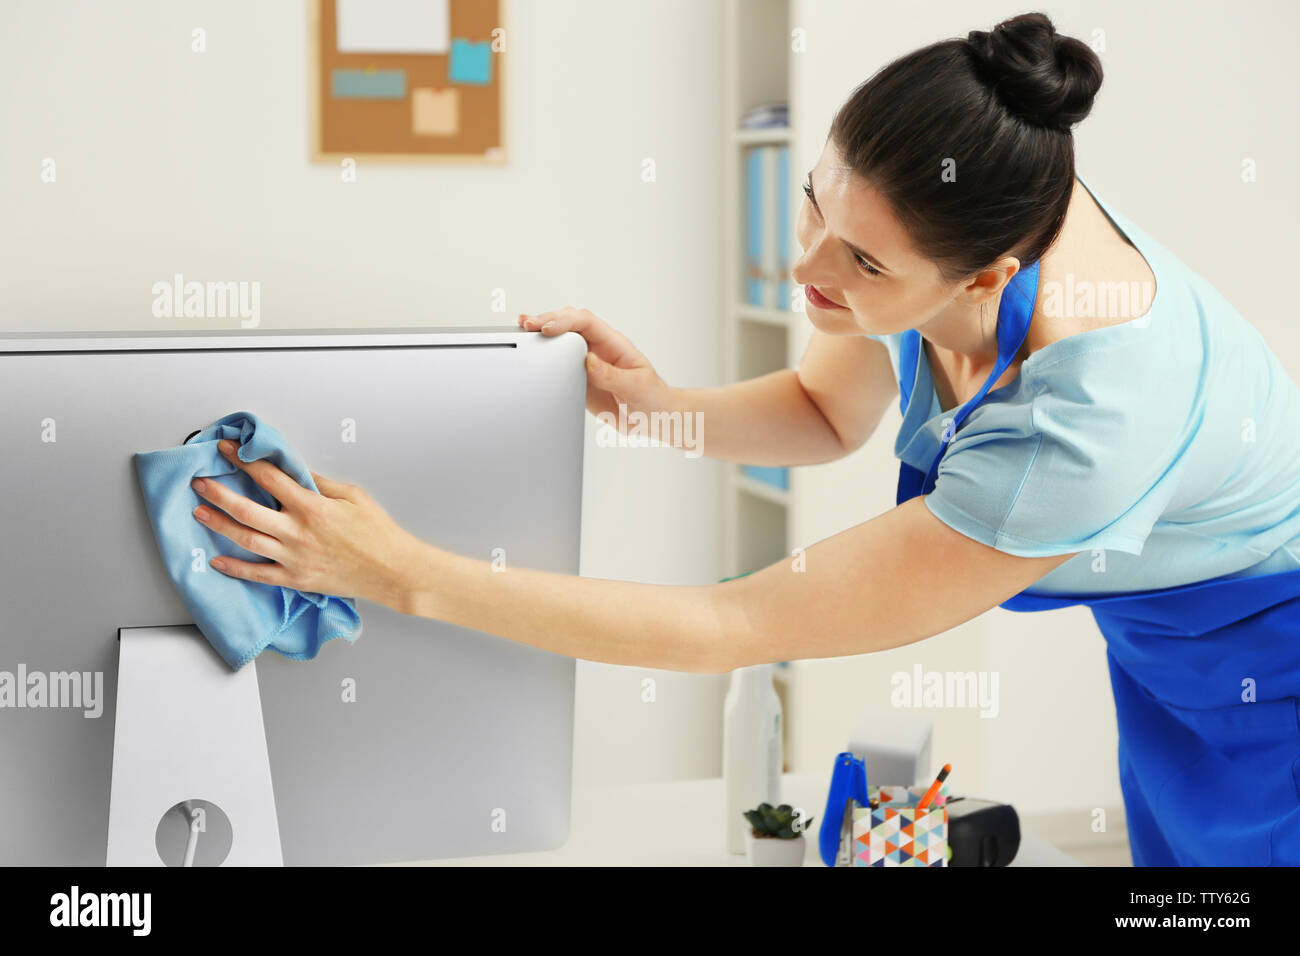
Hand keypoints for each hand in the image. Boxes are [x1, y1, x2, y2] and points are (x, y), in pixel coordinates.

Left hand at [190, 439, 425, 610]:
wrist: (392, 571)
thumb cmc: (378, 534)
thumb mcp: (354, 496)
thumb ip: (321, 484)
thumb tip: (296, 472)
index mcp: (312, 507)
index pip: (269, 477)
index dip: (244, 461)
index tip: (228, 451)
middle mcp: (298, 532)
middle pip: (247, 509)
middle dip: (218, 493)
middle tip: (200, 483)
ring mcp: (294, 557)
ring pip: (246, 539)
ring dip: (219, 524)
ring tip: (200, 513)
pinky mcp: (296, 578)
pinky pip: (258, 574)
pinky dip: (235, 568)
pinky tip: (217, 560)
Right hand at [518, 307, 674, 420]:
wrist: (652, 416)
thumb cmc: (651, 397)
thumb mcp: (636, 387)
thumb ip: (613, 375)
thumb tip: (589, 361)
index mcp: (614, 344)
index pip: (587, 323)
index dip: (566, 321)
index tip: (549, 329)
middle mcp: (599, 348)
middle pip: (571, 323)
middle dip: (548, 320)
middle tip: (528, 324)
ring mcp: (588, 361)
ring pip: (562, 338)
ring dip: (542, 331)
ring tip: (523, 327)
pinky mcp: (580, 377)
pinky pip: (560, 361)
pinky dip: (544, 352)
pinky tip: (530, 345)